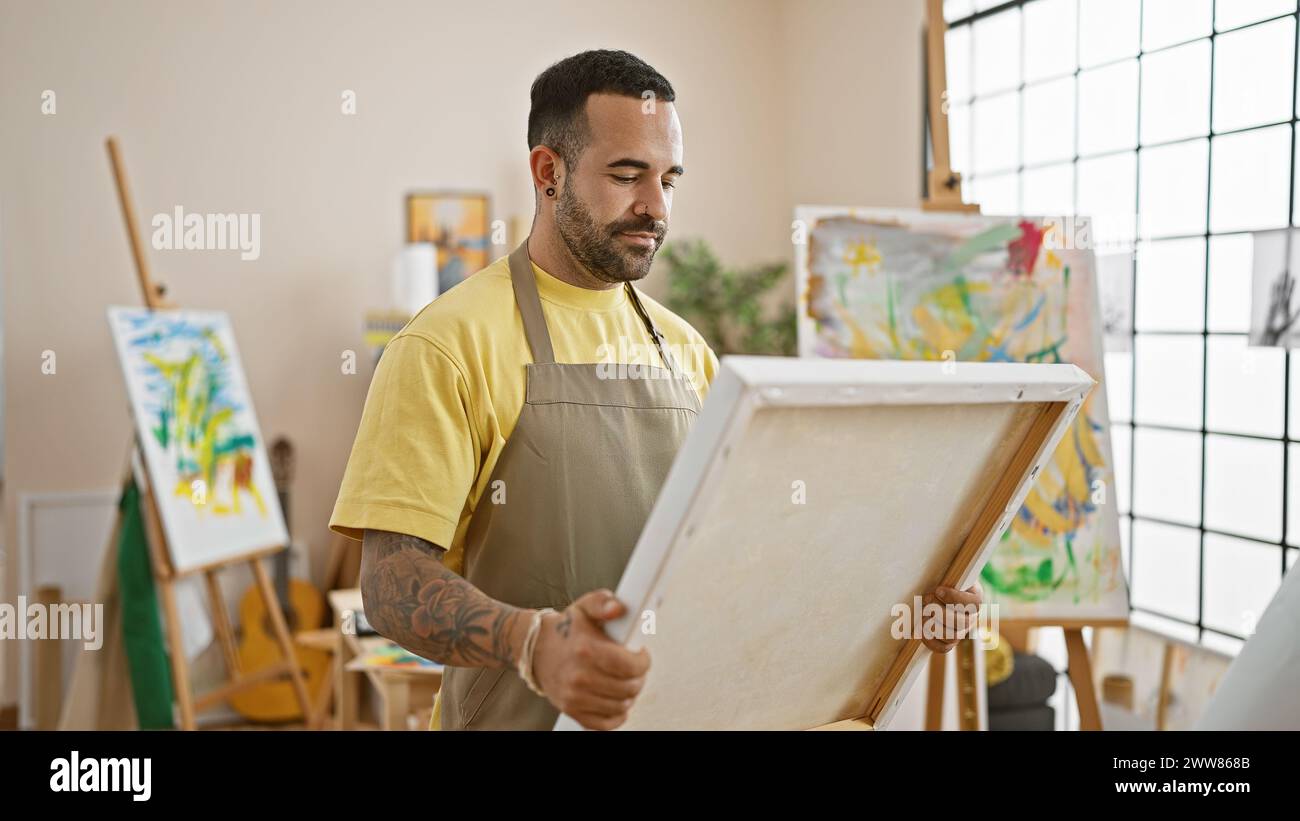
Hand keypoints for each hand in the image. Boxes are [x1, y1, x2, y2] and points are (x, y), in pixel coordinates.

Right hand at [531, 589, 649, 730]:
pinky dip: (617, 715)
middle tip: (635, 668)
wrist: (536, 649)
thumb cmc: (565, 629)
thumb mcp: (584, 607)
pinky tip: (615, 699)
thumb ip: (603, 602)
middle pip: (628, 688)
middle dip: (638, 678)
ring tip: (624, 680)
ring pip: (621, 706)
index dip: (643, 662)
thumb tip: (618, 608)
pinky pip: (606, 723)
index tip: (641, 655)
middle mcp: (579, 676)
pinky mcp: (571, 710)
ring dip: (629, 695)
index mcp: (586, 649)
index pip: (630, 666)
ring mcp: (574, 697)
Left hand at [919, 582, 983, 653]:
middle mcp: (972, 618)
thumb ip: (948, 578)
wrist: (934, 595)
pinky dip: (930, 640)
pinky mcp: (951, 642)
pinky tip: (921, 628)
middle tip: (926, 600)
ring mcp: (962, 632)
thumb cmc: (941, 582)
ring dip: (933, 626)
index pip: (973, 603)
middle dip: (939, 612)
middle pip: (961, 622)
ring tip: (922, 614)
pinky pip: (943, 648)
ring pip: (952, 637)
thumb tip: (938, 587)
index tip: (938, 591)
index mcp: (975, 599)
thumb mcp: (948, 576)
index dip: (954, 598)